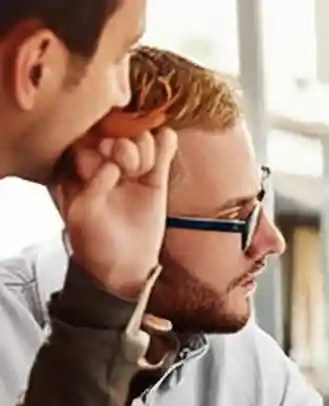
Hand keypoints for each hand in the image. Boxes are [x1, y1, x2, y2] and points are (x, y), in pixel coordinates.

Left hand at [51, 128, 178, 299]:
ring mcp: (132, 171)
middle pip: (116, 135)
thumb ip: (94, 187)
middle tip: (127, 171)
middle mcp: (106, 165)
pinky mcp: (155, 179)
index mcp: (81, 171)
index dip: (99, 147)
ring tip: (142, 170)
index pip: (88, 140)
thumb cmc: (94, 242)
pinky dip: (166, 143)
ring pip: (139, 139)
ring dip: (143, 148)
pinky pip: (163, 152)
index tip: (108, 167)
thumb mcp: (83, 215)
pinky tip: (167, 141)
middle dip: (123, 148)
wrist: (123, 265)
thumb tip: (113, 166)